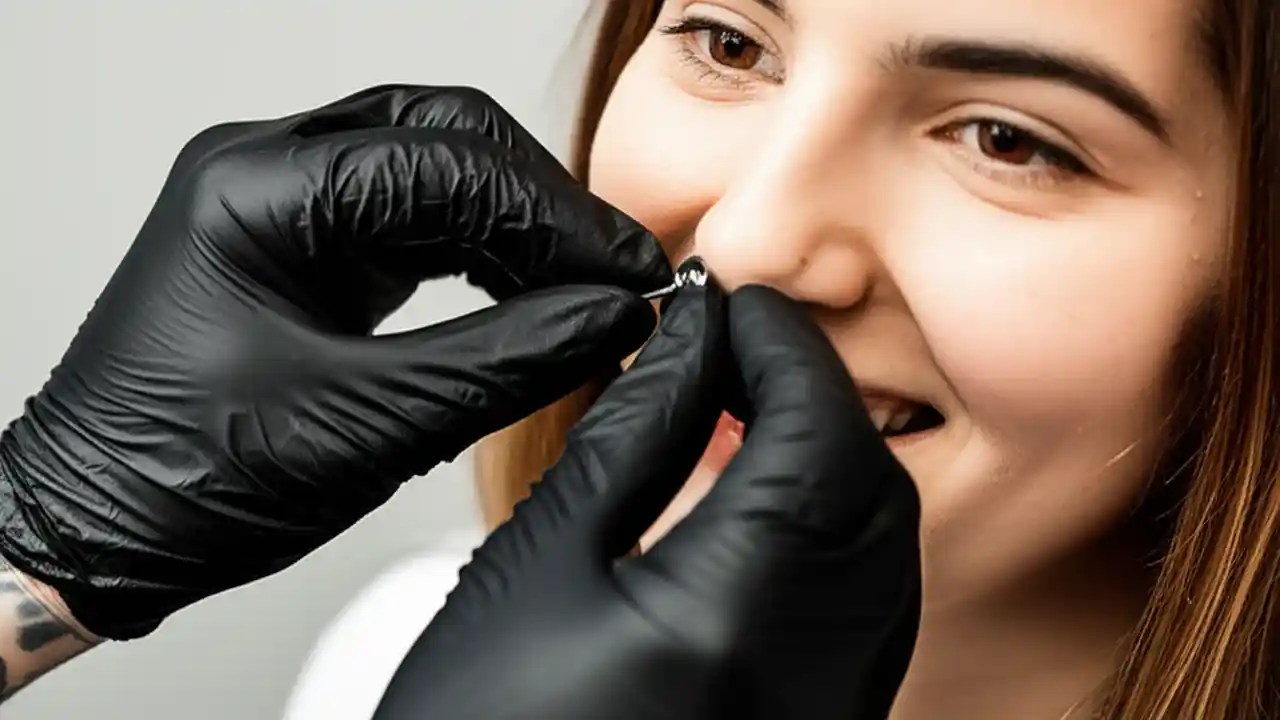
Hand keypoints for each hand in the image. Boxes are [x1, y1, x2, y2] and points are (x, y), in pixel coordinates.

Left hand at [0, 85, 669, 639]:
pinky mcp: (303, 240)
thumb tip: (611, 317)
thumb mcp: (368, 428)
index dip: (556, 219)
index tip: (628, 270)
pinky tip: (529, 289)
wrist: (101, 526)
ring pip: (434, 167)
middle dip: (542, 204)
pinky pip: (411, 214)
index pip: (449, 165)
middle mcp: (264, 171)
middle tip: (617, 269)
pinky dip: (480, 249)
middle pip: (445, 135)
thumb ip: (506, 363)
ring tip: (585, 285)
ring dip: (517, 224)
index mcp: (259, 194)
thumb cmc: (189, 481)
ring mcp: (282, 199)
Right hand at [374, 269, 922, 719]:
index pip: (816, 438)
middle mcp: (813, 681)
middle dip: (814, 395)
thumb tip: (686, 340)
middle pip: (870, 488)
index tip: (734, 302)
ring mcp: (831, 712)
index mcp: (733, 625)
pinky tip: (768, 495)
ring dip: (829, 455)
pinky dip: (830, 524)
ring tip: (746, 406)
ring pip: (884, 545)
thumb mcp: (536, 566)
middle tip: (737, 344)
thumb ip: (629, 437)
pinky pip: (867, 602)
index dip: (786, 349)